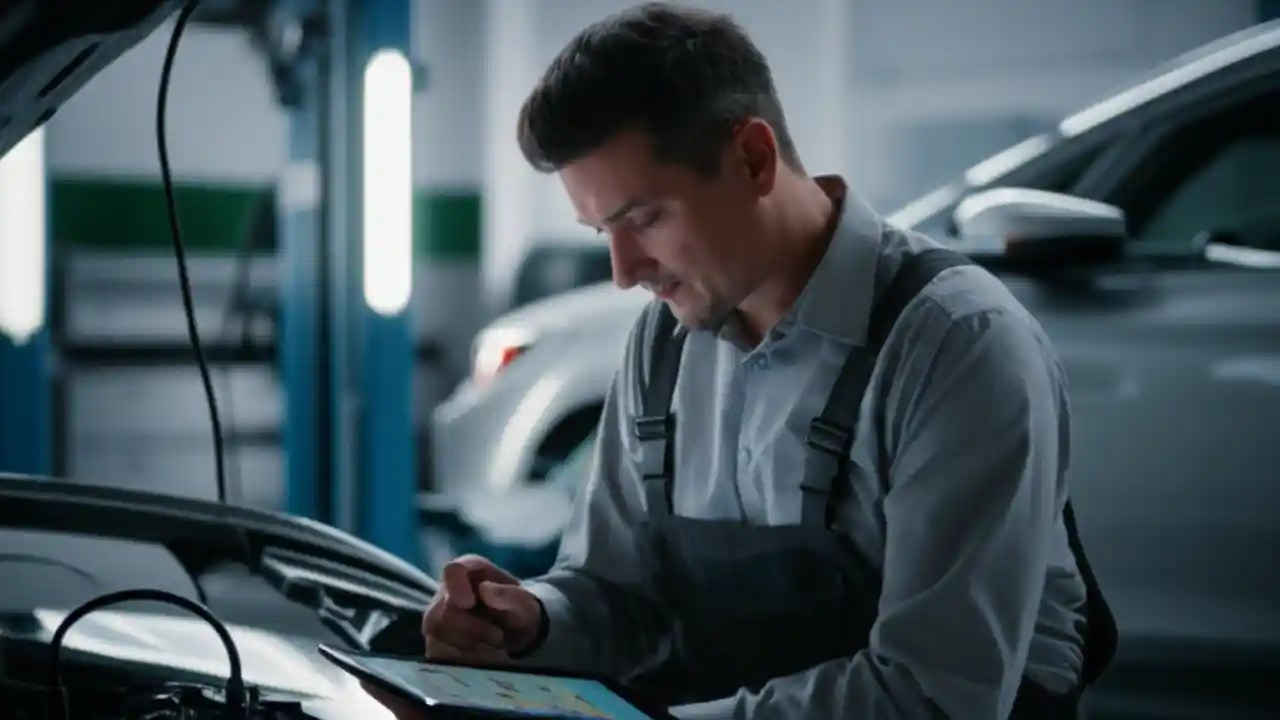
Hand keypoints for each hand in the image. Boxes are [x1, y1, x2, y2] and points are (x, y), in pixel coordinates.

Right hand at [422, 554, 544, 662]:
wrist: (517, 636)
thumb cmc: (519, 612)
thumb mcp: (525, 605)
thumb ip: (509, 596)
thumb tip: (484, 590)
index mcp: (470, 570)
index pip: (453, 570)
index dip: (456, 586)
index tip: (468, 604)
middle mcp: (446, 591)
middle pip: (443, 610)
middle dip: (475, 629)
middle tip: (499, 636)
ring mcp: (435, 617)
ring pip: (438, 633)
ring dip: (472, 645)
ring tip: (493, 643)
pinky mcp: (434, 642)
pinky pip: (438, 652)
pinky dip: (463, 657)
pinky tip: (480, 654)